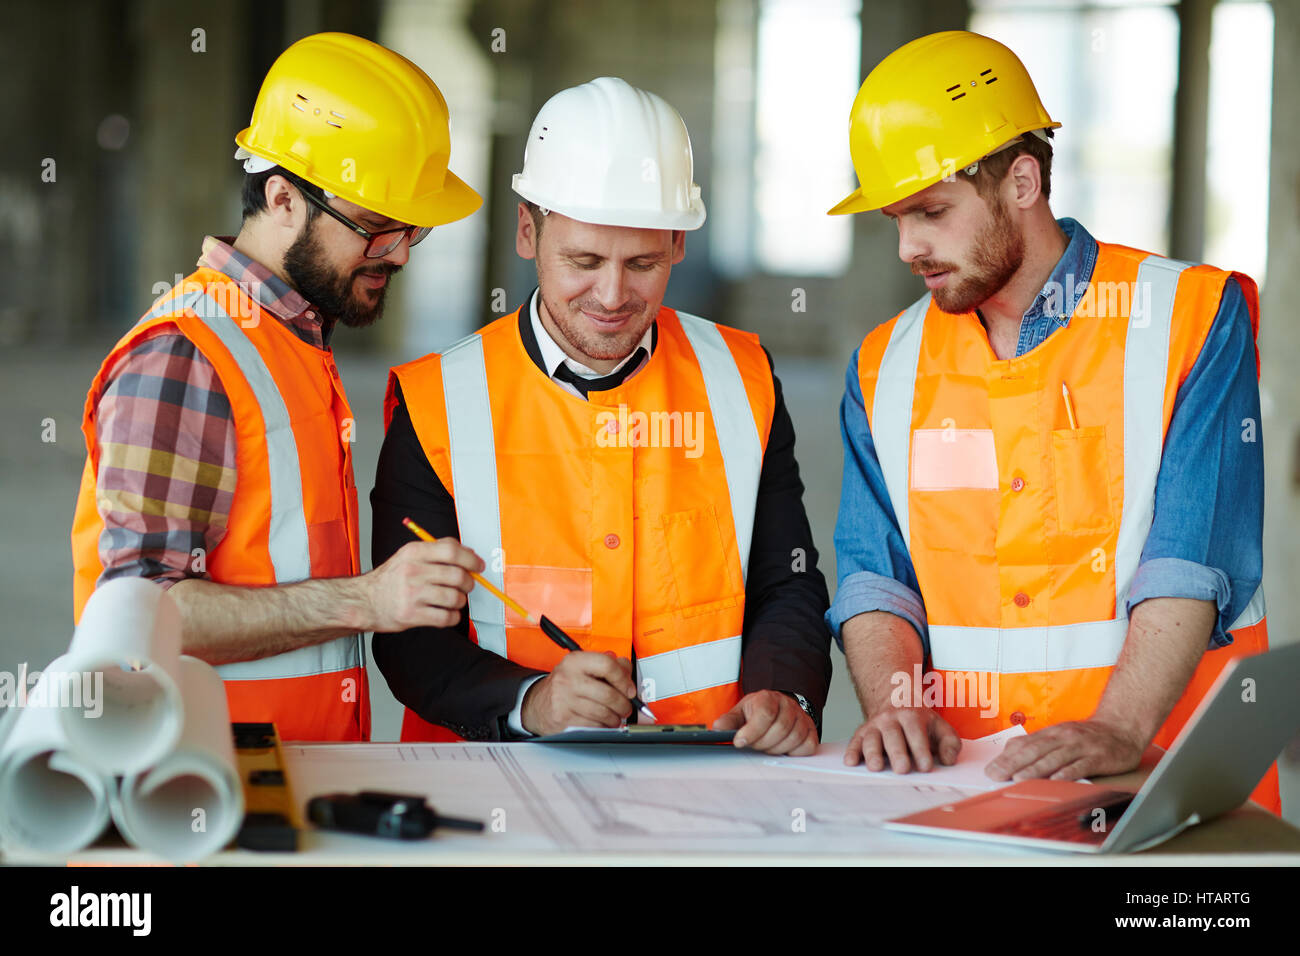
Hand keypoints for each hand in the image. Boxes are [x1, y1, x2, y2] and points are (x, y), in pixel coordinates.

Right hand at [363, 539, 482, 631]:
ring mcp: (412, 594)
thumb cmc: (391, 579)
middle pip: (457, 576)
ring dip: (460, 601)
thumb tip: (469, 553)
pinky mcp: (411, 615)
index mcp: (414, 552)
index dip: (471, 559)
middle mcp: (413, 571)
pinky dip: (452, 617)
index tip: (478, 566)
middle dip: (469, 583)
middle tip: (467, 586)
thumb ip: (438, 550)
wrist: (365, 602)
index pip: (451, 551)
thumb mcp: (409, 555)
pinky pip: (445, 618)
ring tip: (452, 600)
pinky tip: (447, 613)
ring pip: (454, 598)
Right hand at [521, 651, 635, 735]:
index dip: (624, 679)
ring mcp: (563, 700)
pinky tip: (601, 723)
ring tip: (614, 717)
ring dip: (615, 719)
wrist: (537, 704)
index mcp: (575, 661)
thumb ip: (608, 665)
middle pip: (608, 694)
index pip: (607, 665)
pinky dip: (603, 727)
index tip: (630, 689)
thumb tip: (628, 672)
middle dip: (623, 705)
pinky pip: (594, 726)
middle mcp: (567, 679)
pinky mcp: (563, 720)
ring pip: (603, 713)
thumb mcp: (583, 668)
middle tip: (626, 708)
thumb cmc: (566, 685)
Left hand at [712, 691, 817, 754]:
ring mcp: (801, 718)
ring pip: (794, 739)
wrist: (777, 709)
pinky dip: (794, 752)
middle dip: (763, 743)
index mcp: (768, 698)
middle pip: (780, 729)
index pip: (764, 714)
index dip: (752, 731)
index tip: (739, 742)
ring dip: (777, 749)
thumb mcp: (739, 713)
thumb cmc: (757, 713)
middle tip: (754, 746)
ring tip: (767, 747)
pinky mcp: (811, 731)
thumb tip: (717, 728)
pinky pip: (807, 746)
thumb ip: (728, 721)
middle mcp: (788, 706)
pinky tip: (783, 749)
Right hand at [843, 706, 959, 772]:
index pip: (916, 732)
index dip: (921, 750)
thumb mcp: (940, 727)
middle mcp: (890, 719)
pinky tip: (851, 762)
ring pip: (871, 738)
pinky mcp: (861, 734)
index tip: (926, 767)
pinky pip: (855, 742)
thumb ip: (950, 743)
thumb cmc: (921, 724)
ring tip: (876, 767)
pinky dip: (852, 752)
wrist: (896, 704)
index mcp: (912, 716)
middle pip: (893, 736)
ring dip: (873, 753)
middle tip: (902, 769)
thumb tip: (949, 760)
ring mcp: (874, 726)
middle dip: (897, 753)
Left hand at [984, 719, 1144, 782]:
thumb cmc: (1086, 737)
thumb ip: (1038, 745)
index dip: (1006, 758)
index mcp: (1051, 734)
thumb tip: (1009, 756)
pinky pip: (1081, 765)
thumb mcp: (1059, 736)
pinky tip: (1056, 780)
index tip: (990, 770)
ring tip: (1019, 778)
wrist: (1122, 728)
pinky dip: (1068, 773)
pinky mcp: (1098, 757)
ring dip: (1036, 769)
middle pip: (1035, 751)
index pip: (1024, 745)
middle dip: (1014, 764)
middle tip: (997, 776)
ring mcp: (1081, 746)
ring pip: (1055, 758)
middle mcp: (1063, 738)